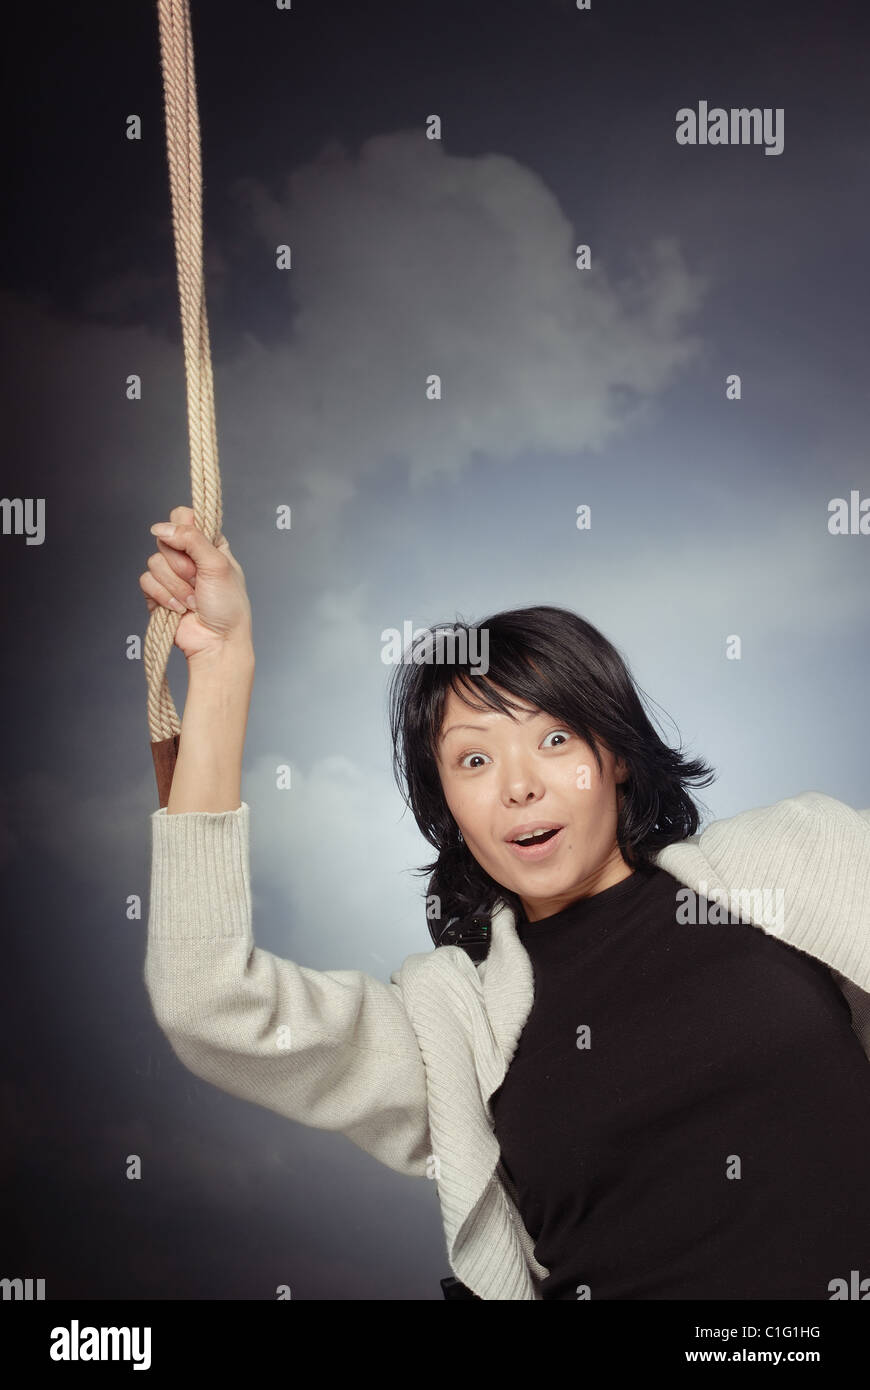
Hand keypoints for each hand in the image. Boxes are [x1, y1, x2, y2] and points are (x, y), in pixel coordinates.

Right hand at [140, 506, 252, 660]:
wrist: (217, 641)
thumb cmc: (228, 606)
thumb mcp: (217, 564)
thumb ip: (191, 538)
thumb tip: (161, 527)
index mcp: (208, 544)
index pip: (183, 516)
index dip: (183, 527)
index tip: (191, 543)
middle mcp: (189, 557)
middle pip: (164, 539)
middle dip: (181, 565)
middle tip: (197, 580)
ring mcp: (172, 575)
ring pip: (153, 562)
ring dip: (176, 586)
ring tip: (193, 600)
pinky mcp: (158, 593)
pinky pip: (146, 581)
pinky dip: (163, 597)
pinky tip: (179, 608)